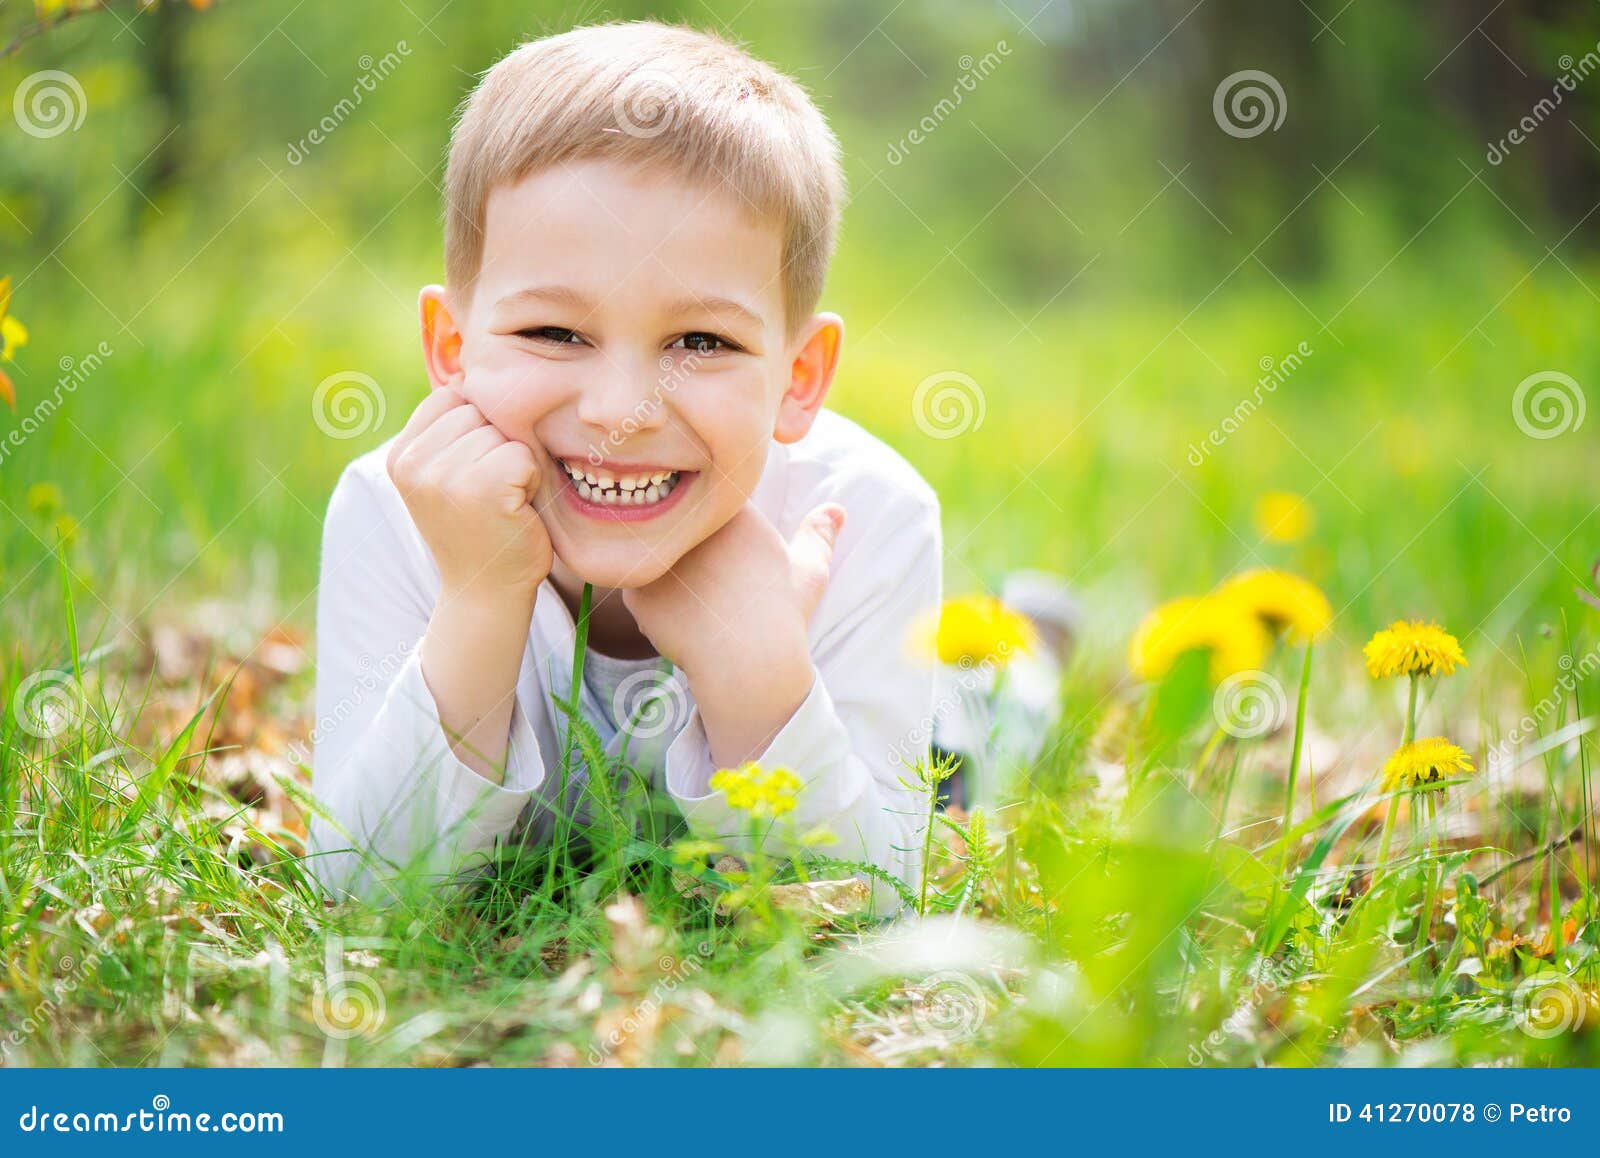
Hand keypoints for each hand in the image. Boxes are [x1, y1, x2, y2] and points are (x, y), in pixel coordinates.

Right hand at [387, 388, 551, 597]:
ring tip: (502, 502)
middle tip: (492, 494)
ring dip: (516, 463)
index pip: (452, 397)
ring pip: (503, 432)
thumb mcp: (448, 473)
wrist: (487, 591)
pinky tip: (514, 510)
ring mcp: (444, 476)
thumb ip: (450, 428)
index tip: (474, 473)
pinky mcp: (482, 487)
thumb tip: (468, 370)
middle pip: (479, 411)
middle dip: (498, 445)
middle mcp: (413, 463)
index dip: (478, 428)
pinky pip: (522, 454)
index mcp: (400, 455)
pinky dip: (530, 480)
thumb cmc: (479, 528)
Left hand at [623, 502, 844, 766]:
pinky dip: (653, 606)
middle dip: (691, 552)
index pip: (711, 505)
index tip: (730, 561)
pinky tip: (679, 623)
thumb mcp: (809, 570)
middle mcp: (690, 525)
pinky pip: (638, 591)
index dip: (719, 532)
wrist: (749, 662)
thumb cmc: (783, 615)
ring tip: (697, 607)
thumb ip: (818, 533)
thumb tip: (836, 509)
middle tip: (713, 588)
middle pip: (680, 529)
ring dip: (670, 578)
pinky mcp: (638, 589)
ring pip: (658, 560)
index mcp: (731, 509)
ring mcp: (660, 556)